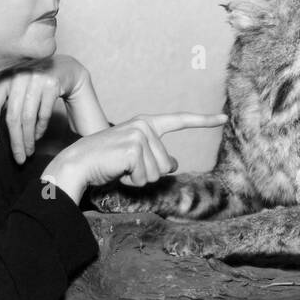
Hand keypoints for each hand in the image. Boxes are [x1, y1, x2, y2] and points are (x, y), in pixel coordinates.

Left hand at [0, 54, 88, 163]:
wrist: (64, 67)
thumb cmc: (35, 79)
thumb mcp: (16, 83)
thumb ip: (3, 96)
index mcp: (5, 76)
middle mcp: (19, 75)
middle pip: (13, 115)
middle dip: (15, 140)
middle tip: (18, 157)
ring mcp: (36, 79)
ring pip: (28, 117)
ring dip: (29, 138)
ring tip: (29, 151)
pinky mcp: (52, 84)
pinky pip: (43, 114)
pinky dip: (40, 128)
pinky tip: (38, 136)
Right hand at [42, 112, 228, 203]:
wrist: (76, 164)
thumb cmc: (103, 162)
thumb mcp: (135, 158)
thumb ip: (155, 157)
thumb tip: (174, 164)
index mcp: (146, 123)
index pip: (179, 120)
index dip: (204, 121)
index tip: (223, 118)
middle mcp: (144, 125)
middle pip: (168, 164)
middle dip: (148, 173)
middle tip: (124, 167)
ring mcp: (139, 136)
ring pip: (158, 173)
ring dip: (139, 179)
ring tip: (119, 168)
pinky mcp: (134, 150)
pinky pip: (145, 178)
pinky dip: (132, 182)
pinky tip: (117, 171)